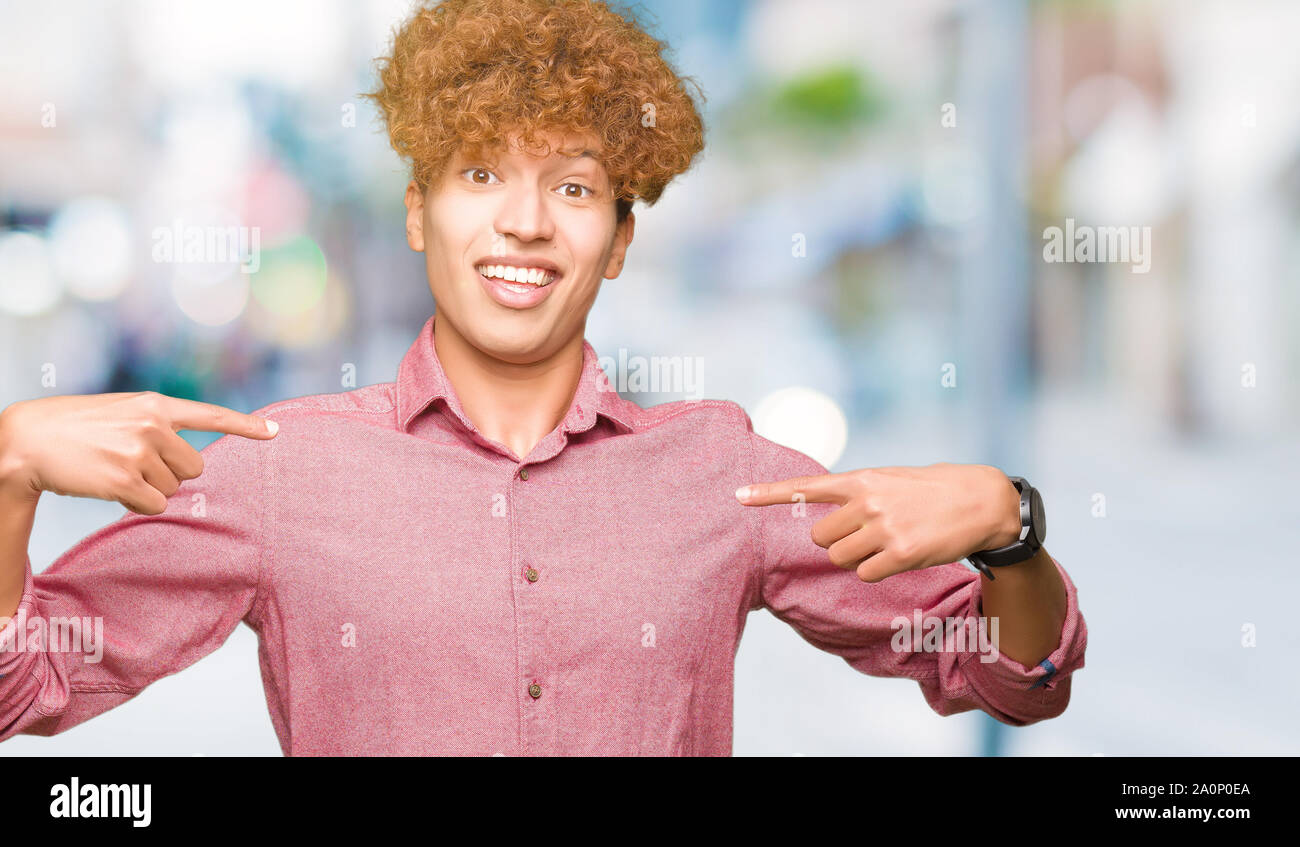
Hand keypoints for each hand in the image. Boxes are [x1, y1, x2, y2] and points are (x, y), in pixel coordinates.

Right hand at [0, 392, 277, 515]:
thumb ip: (156, 428)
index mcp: (153, 406)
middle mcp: (152, 426)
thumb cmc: (74, 429)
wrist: (27, 439)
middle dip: (170, 474)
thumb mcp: (120, 414)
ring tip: (113, 470)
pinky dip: (135, 504)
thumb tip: (190, 465)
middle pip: (194, 468)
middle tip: (133, 464)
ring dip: (148, 489)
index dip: (245, 426)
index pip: (210, 415)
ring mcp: (139, 453)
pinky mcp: (125, 481)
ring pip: (172, 489)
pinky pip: (153, 505)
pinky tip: (108, 487)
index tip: (275, 432)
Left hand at [736, 462, 1021, 582]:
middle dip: (835, 543)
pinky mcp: (901, 553)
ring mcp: (883, 528)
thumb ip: (859, 494)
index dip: (768, 494)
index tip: (737, 497)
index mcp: (862, 480)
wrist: (982, 501)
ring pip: (840, 559)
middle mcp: (867, 502)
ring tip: (886, 544)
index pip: (805, 487)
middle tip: (864, 537)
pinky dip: (877, 571)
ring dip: (857, 559)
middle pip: (820, 538)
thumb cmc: (933, 490)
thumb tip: (831, 515)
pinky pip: (866, 574)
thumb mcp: (891, 480)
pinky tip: (900, 556)